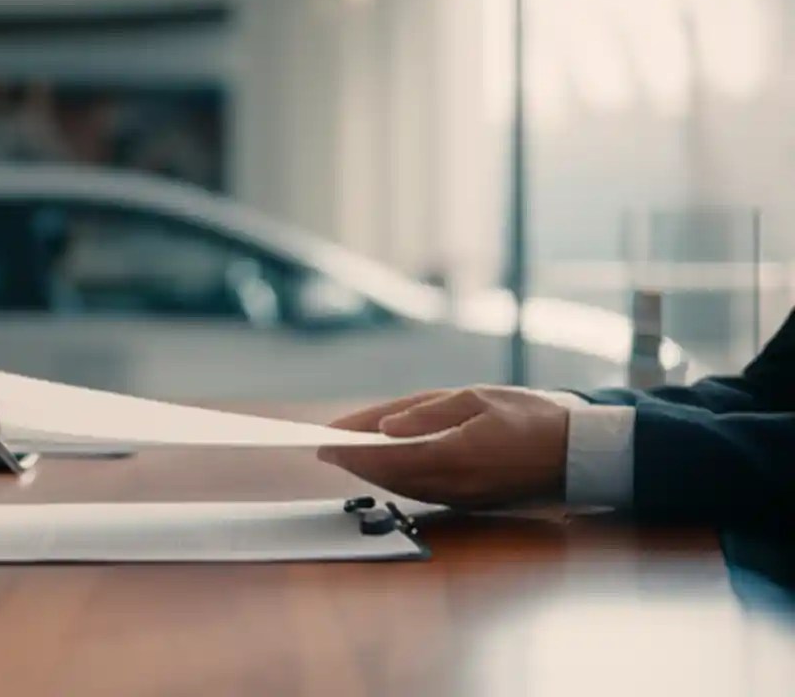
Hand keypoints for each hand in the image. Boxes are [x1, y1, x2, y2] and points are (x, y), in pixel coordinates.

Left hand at [318, 386, 568, 507]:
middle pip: (388, 476)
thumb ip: (427, 413)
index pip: (386, 456)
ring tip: (347, 454)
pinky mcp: (469, 504)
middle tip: (326, 447)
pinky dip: (397, 479)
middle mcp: (452, 484)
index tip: (324, 441)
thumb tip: (384, 425)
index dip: (351, 449)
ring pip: (402, 487)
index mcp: (453, 455)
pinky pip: (422, 493)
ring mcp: (461, 499)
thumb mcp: (477, 399)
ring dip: (372, 472)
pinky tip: (386, 466)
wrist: (579, 455)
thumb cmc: (531, 417)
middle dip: (354, 461)